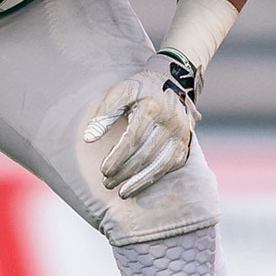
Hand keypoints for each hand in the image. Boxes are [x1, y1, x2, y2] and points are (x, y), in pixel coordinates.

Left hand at [83, 50, 201, 197]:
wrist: (174, 83)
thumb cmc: (141, 89)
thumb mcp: (121, 91)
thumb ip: (104, 113)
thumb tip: (89, 138)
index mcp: (153, 108)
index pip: (134, 138)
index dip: (118, 157)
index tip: (103, 170)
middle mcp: (171, 122)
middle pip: (146, 154)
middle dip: (125, 172)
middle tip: (106, 183)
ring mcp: (181, 135)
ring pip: (161, 164)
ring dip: (140, 181)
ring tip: (122, 192)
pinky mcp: (186, 144)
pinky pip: (171, 166)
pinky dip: (155, 178)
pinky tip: (139, 185)